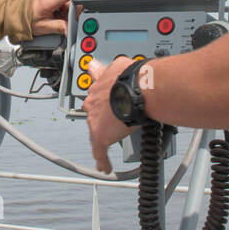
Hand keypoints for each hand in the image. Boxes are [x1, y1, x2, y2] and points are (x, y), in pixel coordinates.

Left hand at [30, 0, 95, 36]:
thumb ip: (60, 27)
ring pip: (69, 2)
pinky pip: (64, 1)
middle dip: (73, 12)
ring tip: (57, 19)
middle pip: (72, 0)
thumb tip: (70, 30)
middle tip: (66, 21)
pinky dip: (63, 10)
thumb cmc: (25, 19)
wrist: (15, 13)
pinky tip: (56, 16)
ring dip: (67, 12)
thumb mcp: (43, 27)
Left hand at [83, 56, 143, 173]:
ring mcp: (95, 120)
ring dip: (103, 136)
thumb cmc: (134, 76)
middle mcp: (93, 103)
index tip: (102, 100)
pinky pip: (99, 152)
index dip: (100, 98)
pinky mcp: (100, 136)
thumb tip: (119, 62)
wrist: (136, 89)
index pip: (95, 93)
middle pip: (94, 113)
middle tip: (112, 122)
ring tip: (108, 144)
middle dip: (102, 118)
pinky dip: (103, 160)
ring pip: (96, 132)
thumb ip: (117, 67)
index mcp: (98, 86)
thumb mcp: (121, 65)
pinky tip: (105, 168)